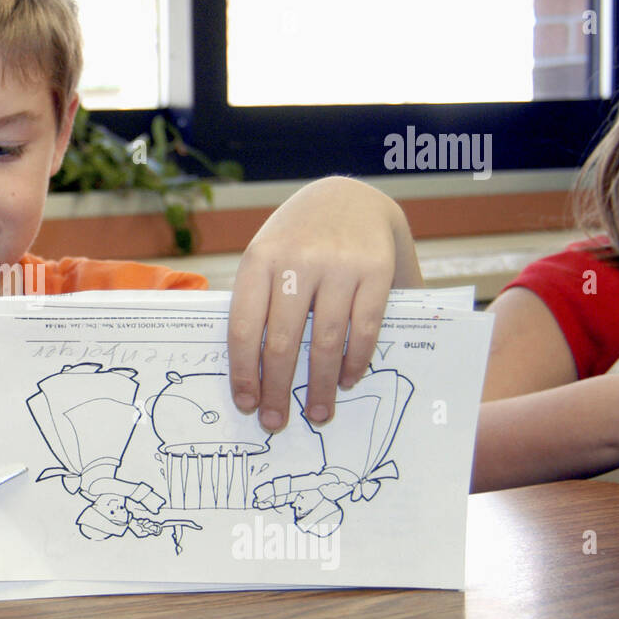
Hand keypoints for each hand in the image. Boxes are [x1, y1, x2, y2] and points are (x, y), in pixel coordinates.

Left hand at [228, 177, 421, 431]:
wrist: (351, 195)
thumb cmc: (298, 237)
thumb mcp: (267, 255)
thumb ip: (259, 300)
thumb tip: (246, 368)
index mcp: (259, 260)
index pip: (243, 327)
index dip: (243, 372)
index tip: (246, 403)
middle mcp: (297, 261)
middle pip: (281, 341)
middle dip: (277, 389)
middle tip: (275, 422)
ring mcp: (338, 265)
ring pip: (325, 341)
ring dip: (319, 385)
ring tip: (317, 413)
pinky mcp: (375, 270)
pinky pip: (363, 328)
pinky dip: (354, 361)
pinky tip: (345, 380)